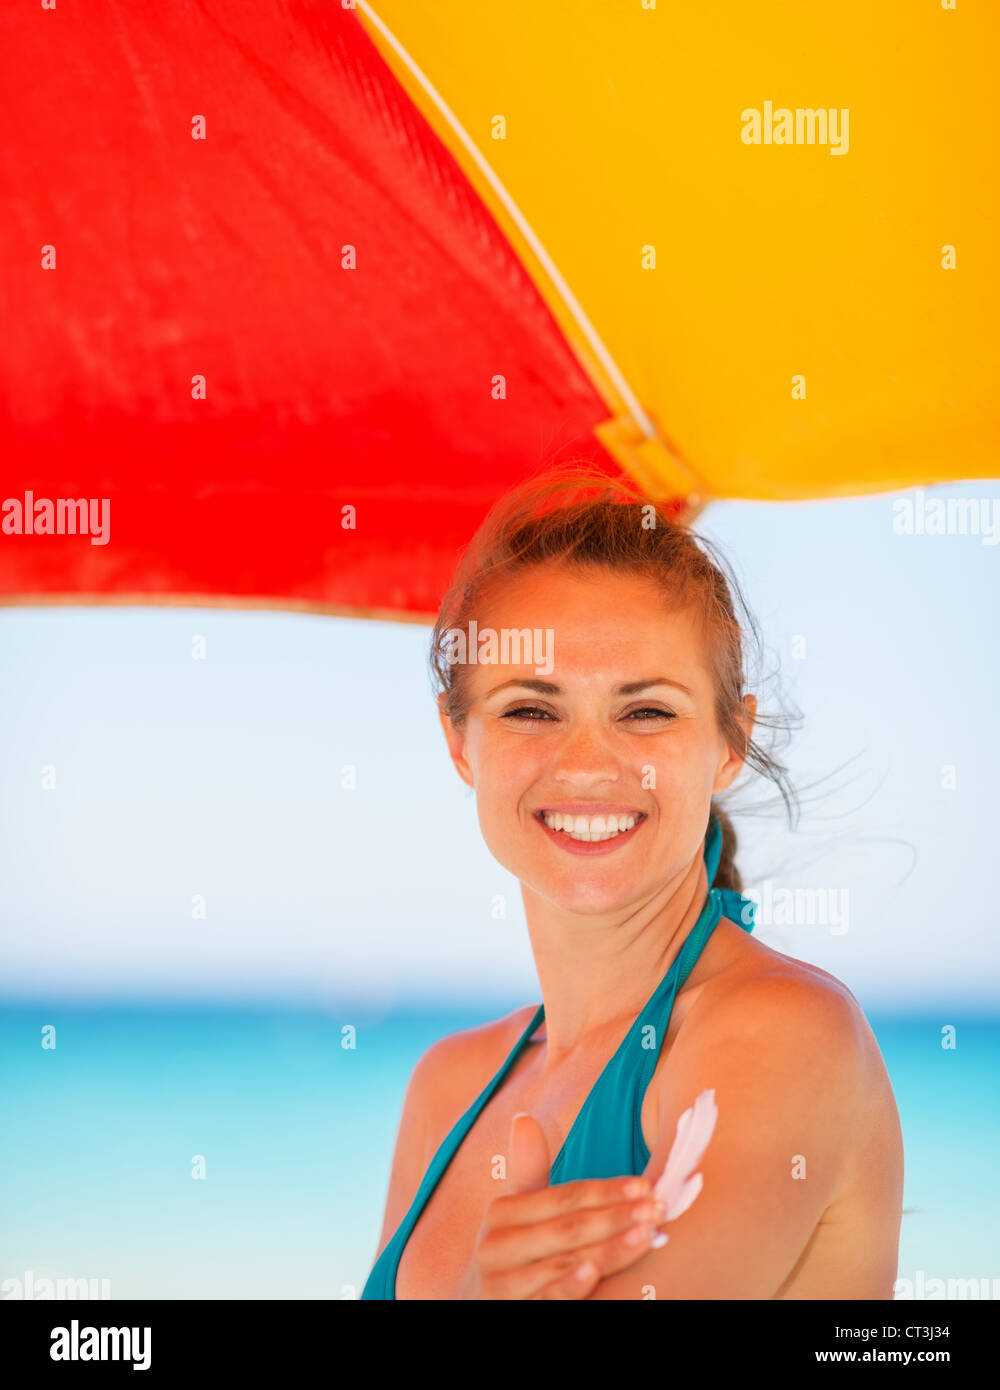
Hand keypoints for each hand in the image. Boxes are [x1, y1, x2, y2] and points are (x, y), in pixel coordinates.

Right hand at [454, 1112, 665, 1299]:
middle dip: (617, 1217)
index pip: (563, 1197)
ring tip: (647, 1236)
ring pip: (564, 1262)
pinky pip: (545, 1298)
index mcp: (500, 1213)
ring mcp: (499, 1283)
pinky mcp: (507, 1311)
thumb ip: (527, 1174)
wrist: (478, 1310)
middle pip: (568, 1227)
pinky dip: (570, 1286)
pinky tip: (593, 1273)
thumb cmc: (508, 1261)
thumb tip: (524, 1117)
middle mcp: (496, 1245)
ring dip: (610, 1249)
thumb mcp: (513, 1219)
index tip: (646, 1185)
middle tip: (658, 1208)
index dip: (606, 1190)